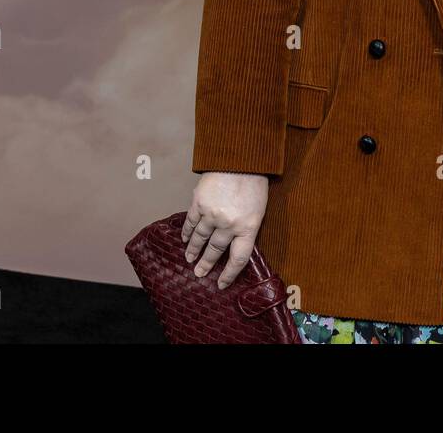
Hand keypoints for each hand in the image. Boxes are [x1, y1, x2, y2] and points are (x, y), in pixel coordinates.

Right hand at [181, 171, 269, 288]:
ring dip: (193, 250)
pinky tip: (184, 239)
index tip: (221, 284)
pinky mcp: (199, 203)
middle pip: (215, 251)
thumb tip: (233, 246)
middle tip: (199, 274)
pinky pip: (191, 222)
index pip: (238, 259)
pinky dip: (186, 232)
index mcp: (248, 228)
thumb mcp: (259, 210)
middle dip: (206, 264)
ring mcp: (212, 214)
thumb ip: (247, 228)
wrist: (242, 159)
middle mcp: (229, 224)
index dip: (229, 274)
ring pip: (200, 238)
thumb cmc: (255, 184)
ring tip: (189, 259)